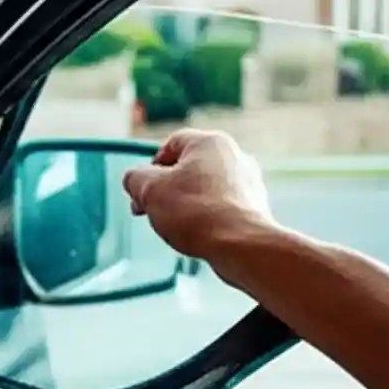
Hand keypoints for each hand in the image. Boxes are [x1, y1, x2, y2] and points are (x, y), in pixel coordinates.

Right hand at [123, 129, 279, 259]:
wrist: (242, 246)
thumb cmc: (197, 212)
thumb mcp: (149, 190)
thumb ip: (135, 178)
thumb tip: (134, 180)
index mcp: (210, 142)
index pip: (171, 144)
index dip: (150, 167)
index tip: (142, 190)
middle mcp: (235, 156)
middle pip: (189, 168)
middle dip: (165, 190)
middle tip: (150, 211)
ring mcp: (248, 183)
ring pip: (205, 191)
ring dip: (185, 207)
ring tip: (174, 227)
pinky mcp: (254, 209)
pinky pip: (221, 210)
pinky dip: (206, 220)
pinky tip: (198, 237)